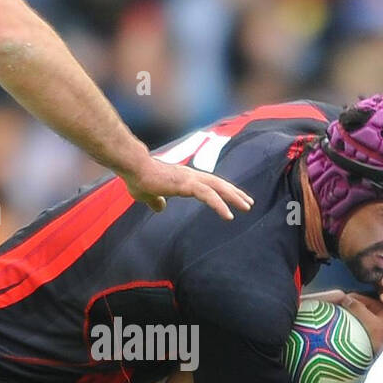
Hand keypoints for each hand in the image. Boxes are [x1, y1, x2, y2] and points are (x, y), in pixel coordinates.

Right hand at [121, 153, 253, 219]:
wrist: (133, 168)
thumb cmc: (138, 179)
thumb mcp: (148, 195)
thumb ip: (157, 201)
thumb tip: (160, 208)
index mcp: (185, 179)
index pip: (209, 185)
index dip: (222, 192)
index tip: (234, 199)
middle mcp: (191, 176)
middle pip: (219, 184)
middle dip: (235, 193)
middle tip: (248, 203)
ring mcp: (190, 178)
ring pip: (219, 187)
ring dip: (234, 197)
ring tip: (247, 207)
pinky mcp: (187, 184)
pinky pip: (208, 195)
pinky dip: (220, 205)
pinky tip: (228, 215)